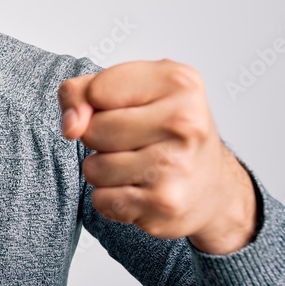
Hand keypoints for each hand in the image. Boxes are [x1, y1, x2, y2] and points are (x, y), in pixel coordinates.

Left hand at [58, 60, 256, 254]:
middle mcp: (184, 122)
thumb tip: (71, 126)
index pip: (95, 90)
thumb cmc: (164, 132)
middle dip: (99, 139)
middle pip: (93, 131)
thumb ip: (82, 92)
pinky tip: (140, 190)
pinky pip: (102, 200)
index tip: (122, 109)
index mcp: (177, 82)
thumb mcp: (129, 91)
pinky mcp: (164, 203)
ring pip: (93, 168)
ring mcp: (175, 165)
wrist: (213, 187)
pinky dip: (112, 198)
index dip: (95, 103)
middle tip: (134, 141)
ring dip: (104, 171)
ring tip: (137, 165)